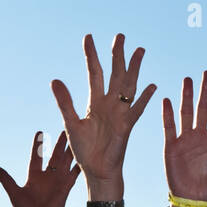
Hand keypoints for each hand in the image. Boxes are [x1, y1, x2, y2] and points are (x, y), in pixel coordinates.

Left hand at [0, 130, 81, 206]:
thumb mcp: (13, 192)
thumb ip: (5, 178)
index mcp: (34, 176)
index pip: (37, 156)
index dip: (38, 145)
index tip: (40, 132)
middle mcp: (47, 177)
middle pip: (54, 156)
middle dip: (59, 144)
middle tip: (65, 130)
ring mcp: (58, 181)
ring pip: (65, 162)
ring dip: (70, 151)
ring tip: (76, 139)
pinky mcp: (66, 187)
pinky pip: (73, 174)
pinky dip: (78, 166)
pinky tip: (84, 157)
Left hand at [52, 35, 154, 190]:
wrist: (97, 171)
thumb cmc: (85, 150)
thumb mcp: (70, 124)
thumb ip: (65, 102)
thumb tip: (55, 80)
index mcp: (95, 102)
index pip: (94, 72)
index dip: (91, 55)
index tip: (89, 37)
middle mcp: (109, 104)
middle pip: (114, 73)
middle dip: (117, 55)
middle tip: (120, 36)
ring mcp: (120, 113)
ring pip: (128, 85)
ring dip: (134, 69)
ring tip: (139, 50)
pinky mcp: (127, 126)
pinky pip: (137, 110)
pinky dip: (145, 98)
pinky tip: (151, 86)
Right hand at [163, 70, 206, 203]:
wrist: (194, 204)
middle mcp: (200, 137)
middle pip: (203, 108)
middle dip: (206, 90)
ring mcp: (185, 141)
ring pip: (186, 113)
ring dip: (187, 96)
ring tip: (188, 79)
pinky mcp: (171, 148)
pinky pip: (169, 127)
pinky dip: (168, 114)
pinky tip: (167, 99)